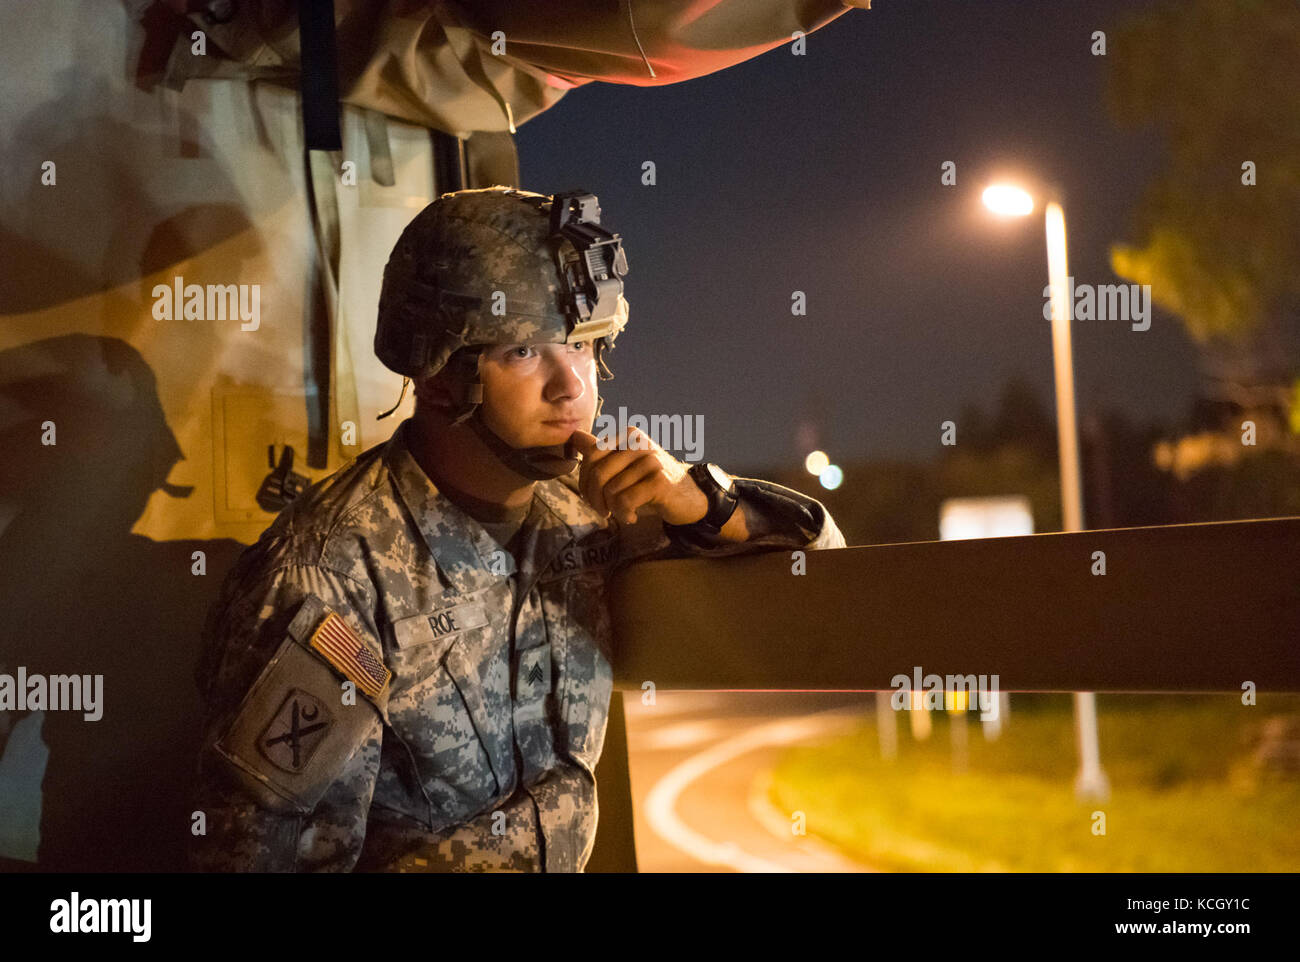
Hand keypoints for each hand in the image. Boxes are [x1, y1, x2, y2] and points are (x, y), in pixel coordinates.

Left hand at [568, 427, 709, 525]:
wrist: (688, 497)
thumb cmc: (650, 483)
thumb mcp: (625, 466)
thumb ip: (601, 452)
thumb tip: (574, 436)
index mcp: (628, 435)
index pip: (590, 455)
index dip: (584, 481)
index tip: (593, 497)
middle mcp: (639, 443)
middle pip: (597, 473)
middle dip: (594, 499)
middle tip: (604, 511)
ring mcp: (651, 460)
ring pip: (611, 490)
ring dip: (612, 510)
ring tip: (623, 513)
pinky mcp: (659, 481)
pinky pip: (625, 501)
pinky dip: (624, 514)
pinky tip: (632, 517)